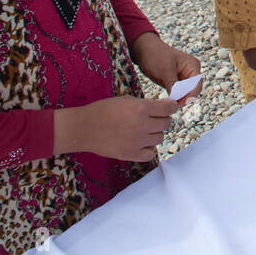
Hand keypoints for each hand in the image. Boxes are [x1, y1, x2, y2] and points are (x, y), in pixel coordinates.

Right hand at [59, 96, 174, 161]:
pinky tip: (141, 143)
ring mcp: (137, 141)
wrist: (83, 128)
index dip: (171, 107)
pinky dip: (148, 148)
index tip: (170, 108)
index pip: (168, 108)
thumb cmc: (104, 110)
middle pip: (166, 124)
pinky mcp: (131, 154)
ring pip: (160, 138)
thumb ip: (146, 104)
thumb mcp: (126, 100)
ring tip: (143, 130)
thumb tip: (165, 107)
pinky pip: (151, 153)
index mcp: (141, 108)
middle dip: (162, 120)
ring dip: (154, 134)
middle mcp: (142, 125)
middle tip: (154, 119)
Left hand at [131, 33, 201, 103]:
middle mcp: (190, 72)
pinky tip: (167, 102)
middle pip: (193, 90)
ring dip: (179, 99)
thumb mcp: (165, 70)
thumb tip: (177, 99)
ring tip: (169, 105)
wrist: (144, 50)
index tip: (180, 103)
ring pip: (186, 93)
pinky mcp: (175, 82)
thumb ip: (173, 84)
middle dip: (185, 98)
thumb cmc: (156, 55)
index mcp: (192, 65)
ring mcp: (183, 77)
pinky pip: (178, 93)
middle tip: (173, 106)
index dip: (190, 95)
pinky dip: (174, 98)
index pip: (197, 84)